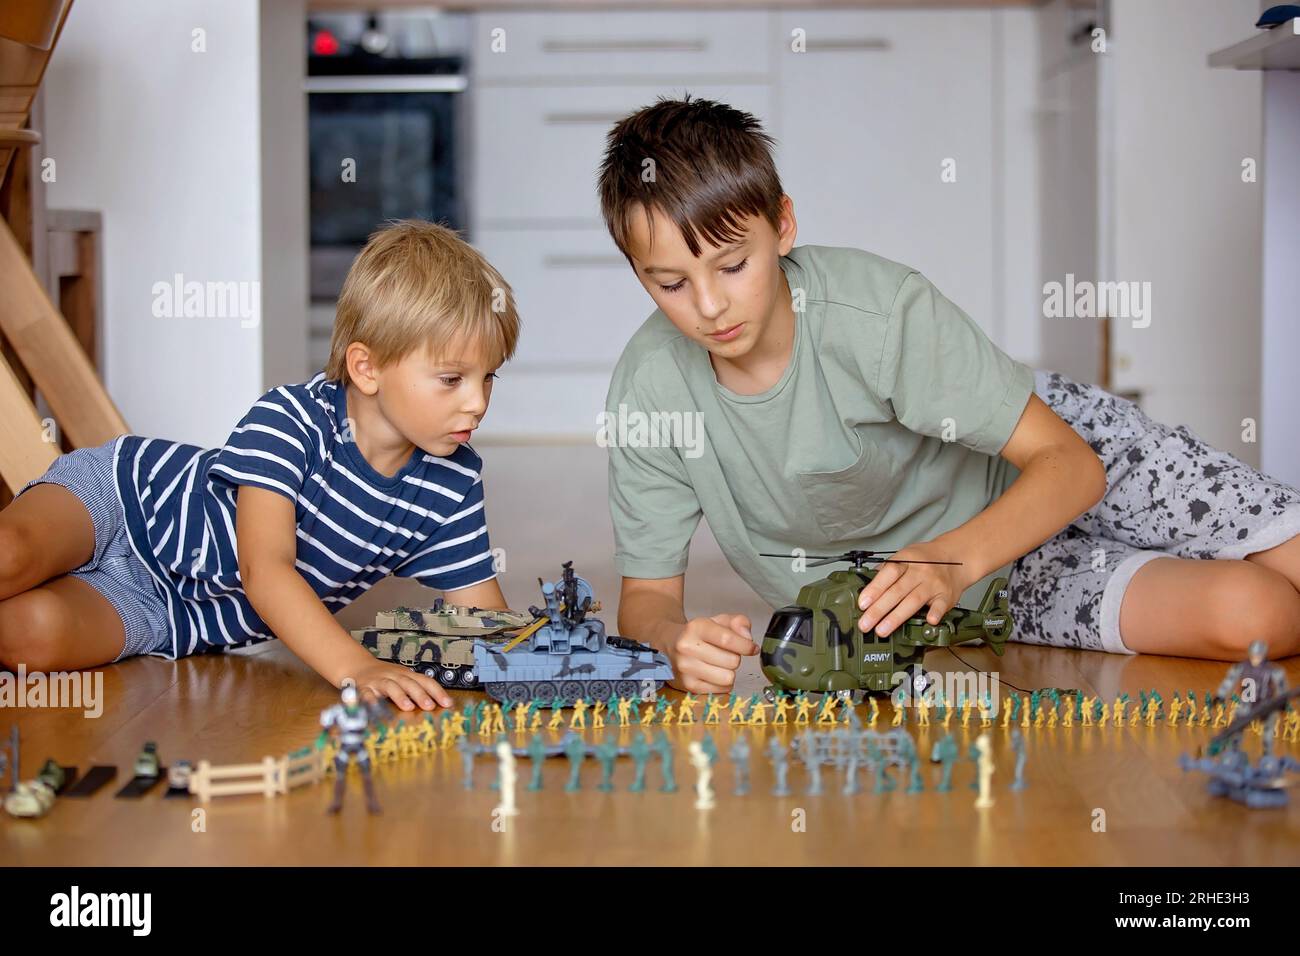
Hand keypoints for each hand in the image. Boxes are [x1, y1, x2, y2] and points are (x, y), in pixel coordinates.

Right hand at [350, 660, 452, 711]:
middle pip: (409, 683)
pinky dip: (371, 700)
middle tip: (429, 706)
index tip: (447, 703)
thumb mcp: (403, 679)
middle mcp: (394, 676)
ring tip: (408, 707)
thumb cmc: (384, 676)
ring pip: (390, 686)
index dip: (437, 691)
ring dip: (400, 696)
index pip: (425, 681)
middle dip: (420, 694)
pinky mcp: (364, 688)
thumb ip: (418, 689)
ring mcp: (379, 681)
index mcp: (406, 674)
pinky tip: (376, 707)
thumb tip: (441, 702)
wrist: (358, 666)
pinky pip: (367, 694)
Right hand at [664, 614, 758, 694]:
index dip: (746, 646)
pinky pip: (722, 689)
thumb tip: (748, 639)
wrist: (667, 645)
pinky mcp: (688, 686)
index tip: (751, 648)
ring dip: (729, 672)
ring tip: (718, 664)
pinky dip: (722, 683)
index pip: (728, 639)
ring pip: (728, 678)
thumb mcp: (716, 621)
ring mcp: (686, 668)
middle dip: (735, 658)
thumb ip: (737, 623)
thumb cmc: (695, 634)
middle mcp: (687, 647)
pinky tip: (713, 674)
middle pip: (732, 661)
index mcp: (696, 627)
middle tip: (725, 654)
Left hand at [856, 541, 973, 636]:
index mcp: (906, 560)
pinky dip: (935, 613)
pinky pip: (940, 605)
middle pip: (897, 591)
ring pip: (913, 601)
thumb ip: (887, 571)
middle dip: (879, 609)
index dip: (874, 589)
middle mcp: (919, 572)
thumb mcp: (905, 556)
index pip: (888, 574)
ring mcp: (933, 584)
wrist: (956, 558)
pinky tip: (929, 621)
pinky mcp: (946, 596)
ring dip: (896, 617)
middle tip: (865, 624)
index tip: (862, 604)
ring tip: (882, 630)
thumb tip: (866, 585)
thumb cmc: (926, 560)